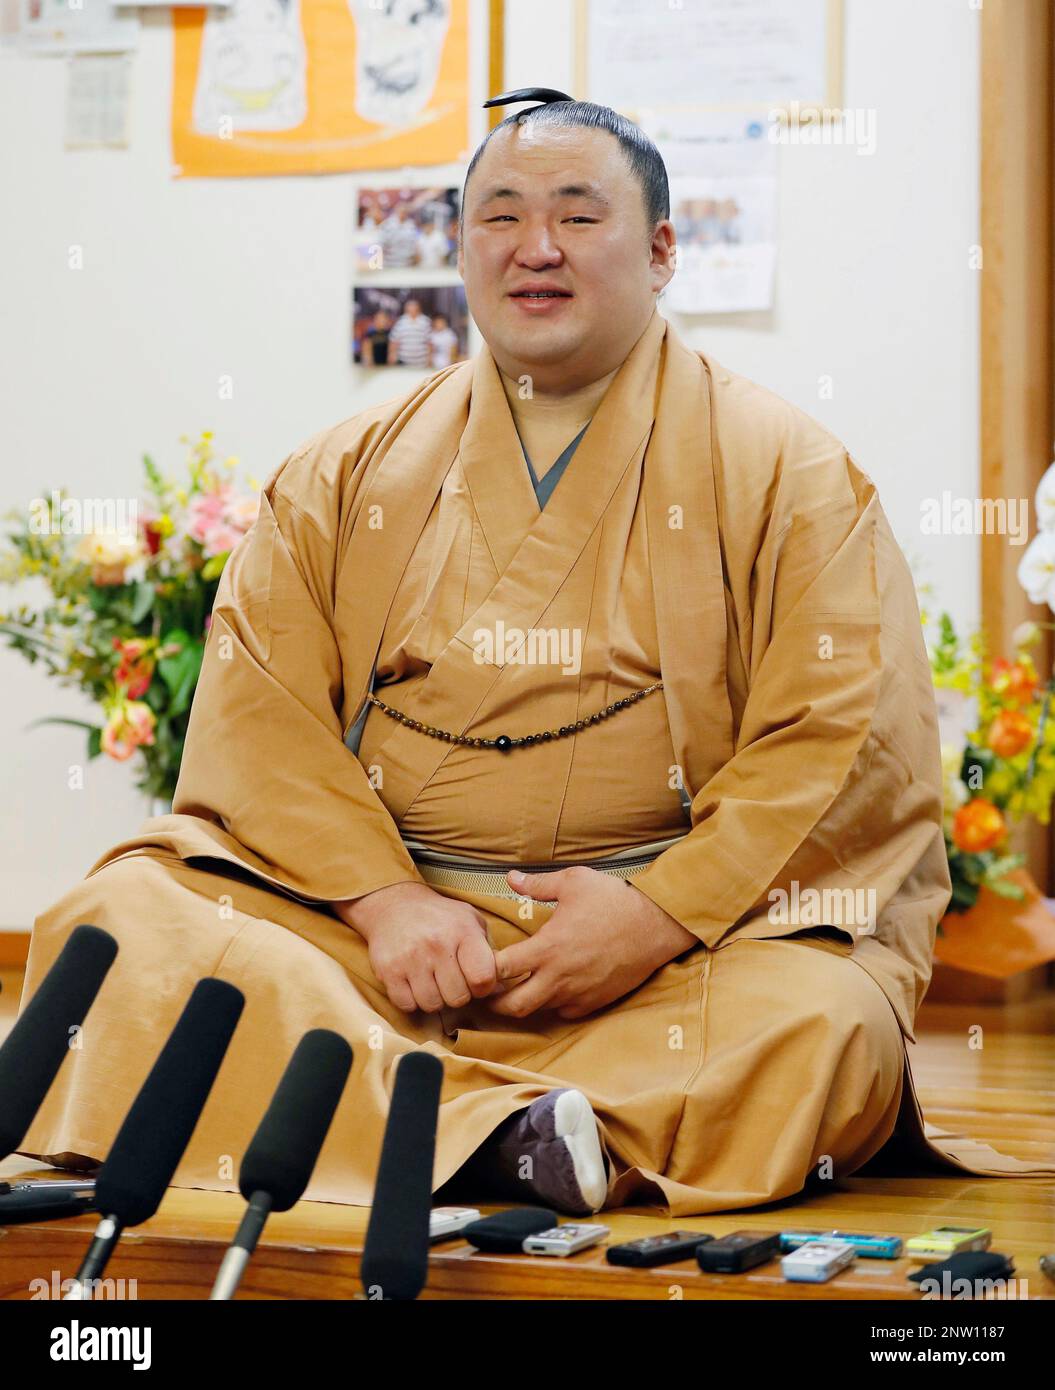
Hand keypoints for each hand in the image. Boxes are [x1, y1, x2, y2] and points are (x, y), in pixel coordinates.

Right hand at [335, 881, 497, 1014]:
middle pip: (458, 997)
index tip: (476, 980)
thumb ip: (489, 951)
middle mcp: (437, 944)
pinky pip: (407, 1005)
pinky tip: (414, 983)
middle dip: (458, 993)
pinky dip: (412, 1000)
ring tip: (432, 979)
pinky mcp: (388, 970)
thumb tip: (501, 988)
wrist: (394, 905)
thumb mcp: (471, 921)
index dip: (483, 987)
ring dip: (435, 998)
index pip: (483, 979)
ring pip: (432, 1005)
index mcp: (462, 931)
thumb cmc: (440, 918)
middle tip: (451, 979)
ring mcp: (410, 958)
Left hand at [488, 866, 697, 1020]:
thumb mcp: (573, 882)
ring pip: (538, 1010)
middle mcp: (558, 977)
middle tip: (491, 988)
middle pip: (514, 1006)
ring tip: (520, 985)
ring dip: (525, 1001)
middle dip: (496, 1001)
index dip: (484, 968)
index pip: (500, 970)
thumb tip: (510, 878)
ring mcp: (577, 993)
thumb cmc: (613, 900)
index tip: (482, 961)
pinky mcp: (595, 1002)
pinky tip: (553, 986)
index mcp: (547, 948)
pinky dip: (553, 1004)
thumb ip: (537, 884)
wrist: (655, 925)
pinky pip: (564, 1011)